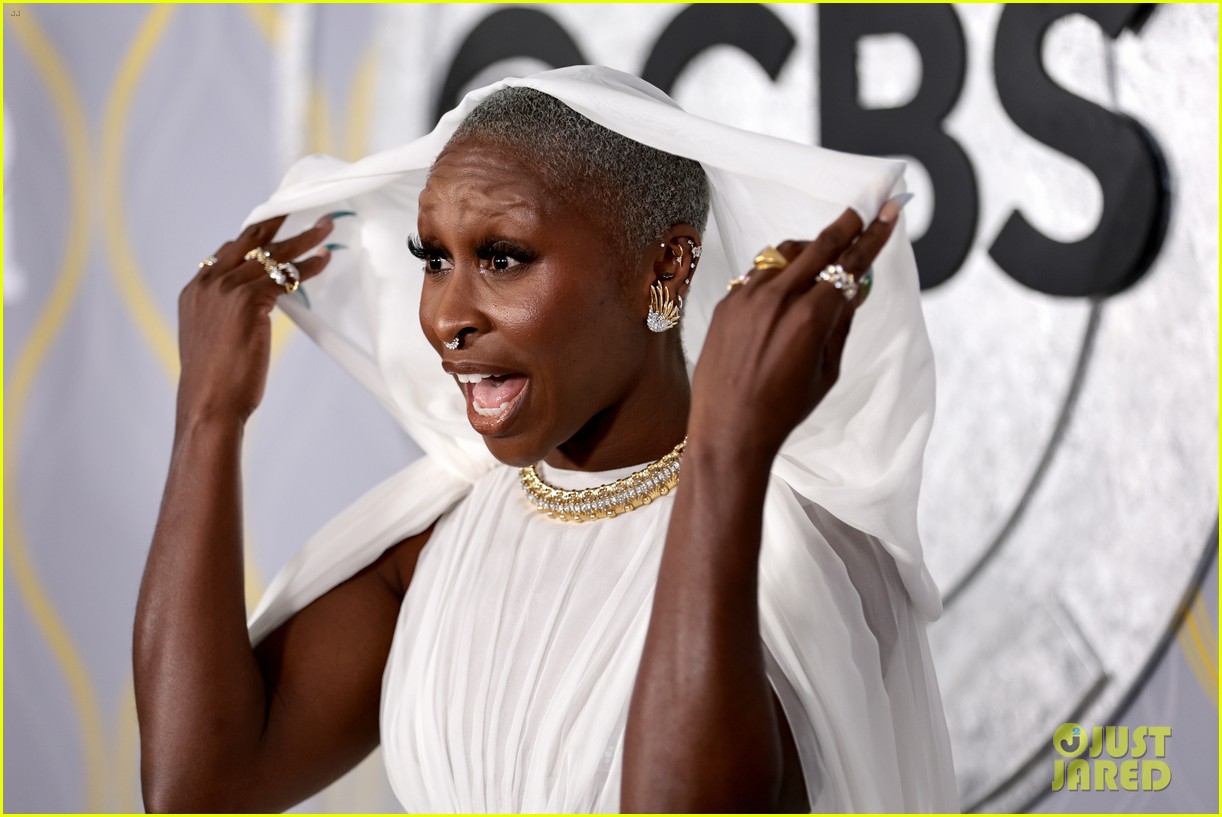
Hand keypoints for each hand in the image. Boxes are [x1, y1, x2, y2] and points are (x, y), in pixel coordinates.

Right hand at [176, 214, 333, 425]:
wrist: (209, 404)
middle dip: (278, 223)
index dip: (255, 237)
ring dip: (303, 239)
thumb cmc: (217, 382)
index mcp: (194, 290)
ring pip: (272, 256)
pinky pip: (285, 276)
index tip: (275, 225)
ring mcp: (225, 290)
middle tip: (304, 207)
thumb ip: (225, 314)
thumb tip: (252, 304)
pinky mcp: (247, 302)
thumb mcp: (213, 338)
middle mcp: (207, 284)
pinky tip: (325, 260)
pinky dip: (308, 267)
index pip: (228, 251)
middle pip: (249, 242)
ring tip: (326, 226)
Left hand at [688, 199, 905, 458]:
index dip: (873, 236)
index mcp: (810, 317)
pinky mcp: (726, 302)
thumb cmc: (784, 408)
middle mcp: (777, 299)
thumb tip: (855, 287)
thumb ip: (841, 322)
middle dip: (847, 224)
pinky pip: (758, 272)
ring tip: (823, 258)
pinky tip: (786, 285)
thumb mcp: (827, 369)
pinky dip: (778, 272)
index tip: (888, 211)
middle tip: (865, 208)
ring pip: (785, 254)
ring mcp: (747, 297)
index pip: (849, 264)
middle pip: (819, 245)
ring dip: (809, 249)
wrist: (729, 428)